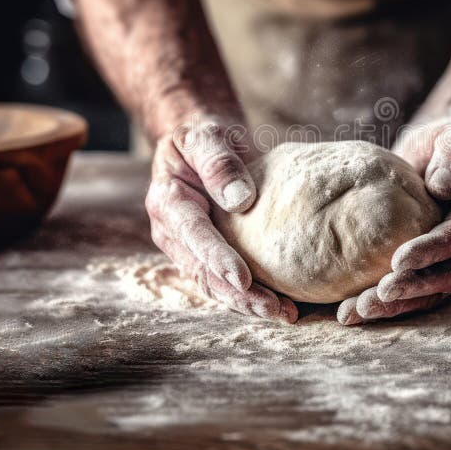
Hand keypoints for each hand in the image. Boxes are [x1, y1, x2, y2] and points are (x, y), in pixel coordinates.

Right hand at [146, 116, 297, 322]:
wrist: (204, 144)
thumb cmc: (206, 136)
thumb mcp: (207, 135)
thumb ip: (218, 162)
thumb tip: (240, 200)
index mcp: (167, 201)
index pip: (192, 234)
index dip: (216, 258)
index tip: (242, 278)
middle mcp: (173, 231)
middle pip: (202, 270)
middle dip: (237, 294)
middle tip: (273, 308)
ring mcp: (189, 247)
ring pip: (214, 284)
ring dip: (246, 303)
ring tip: (282, 314)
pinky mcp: (208, 255)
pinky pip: (225, 281)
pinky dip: (250, 296)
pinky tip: (281, 306)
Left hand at [337, 118, 450, 324]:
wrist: (445, 155)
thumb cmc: (450, 142)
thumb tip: (443, 188)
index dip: (431, 250)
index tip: (399, 259)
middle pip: (444, 275)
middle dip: (410, 289)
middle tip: (374, 297)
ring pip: (428, 292)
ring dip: (394, 306)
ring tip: (355, 313)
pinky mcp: (429, 266)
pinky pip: (412, 292)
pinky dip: (385, 304)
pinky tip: (351, 311)